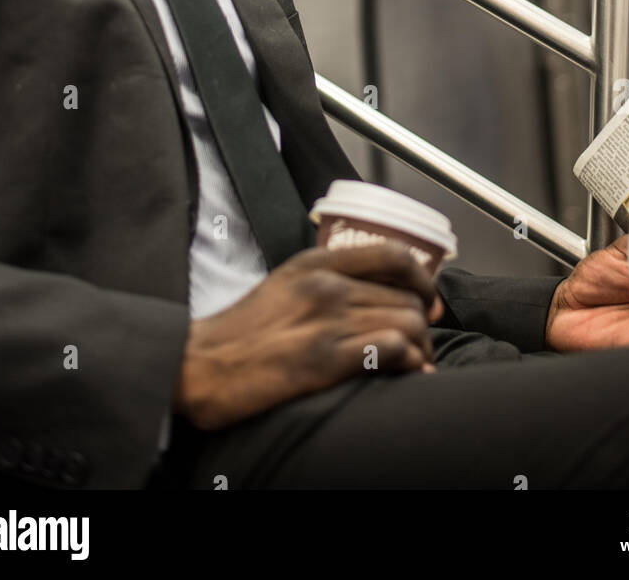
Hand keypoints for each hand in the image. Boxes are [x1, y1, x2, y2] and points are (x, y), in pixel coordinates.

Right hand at [174, 242, 445, 430]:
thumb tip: (374, 293)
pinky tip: (404, 374)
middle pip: (407, 296)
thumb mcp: (285, 285)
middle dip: (424, 324)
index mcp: (316, 263)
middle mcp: (326, 285)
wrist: (199, 364)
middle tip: (421, 345)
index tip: (429, 301)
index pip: (393, 255)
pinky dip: (408, 363)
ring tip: (415, 364)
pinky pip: (392, 349)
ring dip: (421, 347)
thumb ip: (326, 280)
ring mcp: (326, 320)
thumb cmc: (241, 332)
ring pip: (407, 321)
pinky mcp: (324, 359)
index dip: (423, 280)